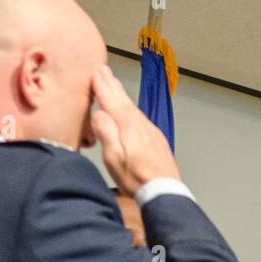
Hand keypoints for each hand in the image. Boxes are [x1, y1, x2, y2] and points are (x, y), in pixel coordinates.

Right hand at [90, 64, 179, 193]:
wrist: (165, 191)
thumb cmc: (136, 178)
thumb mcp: (114, 158)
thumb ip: (106, 133)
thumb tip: (99, 113)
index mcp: (128, 125)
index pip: (111, 100)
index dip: (102, 86)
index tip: (95, 72)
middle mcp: (141, 123)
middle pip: (123, 99)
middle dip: (112, 85)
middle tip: (103, 70)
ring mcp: (150, 130)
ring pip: (132, 107)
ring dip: (121, 95)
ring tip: (113, 85)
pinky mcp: (156, 139)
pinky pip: (139, 117)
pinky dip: (130, 109)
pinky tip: (129, 111)